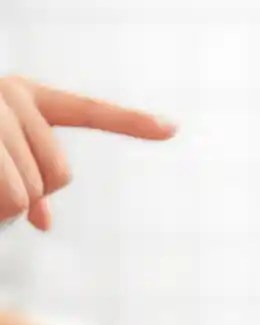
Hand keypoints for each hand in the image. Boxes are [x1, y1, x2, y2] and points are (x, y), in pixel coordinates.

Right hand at [0, 75, 174, 230]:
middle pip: (60, 175)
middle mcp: (14, 97)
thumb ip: (29, 179)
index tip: (172, 128)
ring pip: (29, 195)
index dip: (132, 122)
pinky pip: (14, 200)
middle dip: (27, 196)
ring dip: (3, 207)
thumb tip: (45, 223)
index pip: (89, 111)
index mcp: (28, 97)